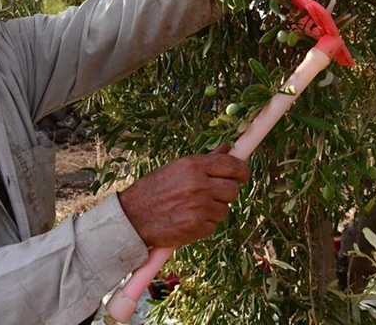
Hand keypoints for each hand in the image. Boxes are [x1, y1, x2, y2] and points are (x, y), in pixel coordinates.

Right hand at [118, 144, 249, 247]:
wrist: (132, 218)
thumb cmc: (153, 190)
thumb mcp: (176, 168)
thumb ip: (205, 160)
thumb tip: (227, 147)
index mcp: (193, 166)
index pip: (233, 165)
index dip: (242, 171)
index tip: (243, 175)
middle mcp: (199, 185)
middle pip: (233, 190)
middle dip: (226, 192)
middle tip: (212, 194)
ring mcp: (199, 208)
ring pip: (225, 210)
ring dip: (214, 210)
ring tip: (193, 208)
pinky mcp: (197, 228)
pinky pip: (213, 226)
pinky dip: (204, 225)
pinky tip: (188, 219)